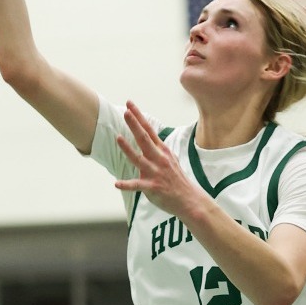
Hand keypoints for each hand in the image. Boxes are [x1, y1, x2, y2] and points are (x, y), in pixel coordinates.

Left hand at [112, 100, 204, 216]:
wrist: (189, 199)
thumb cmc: (176, 179)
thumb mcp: (169, 159)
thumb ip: (156, 149)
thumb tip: (146, 138)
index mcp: (162, 151)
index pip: (149, 130)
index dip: (139, 117)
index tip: (129, 104)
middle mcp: (159, 159)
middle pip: (144, 139)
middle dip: (134, 125)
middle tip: (126, 112)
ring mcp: (156, 172)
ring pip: (139, 159)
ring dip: (128, 149)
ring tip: (117, 138)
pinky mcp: (153, 187)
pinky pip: (137, 185)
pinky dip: (127, 184)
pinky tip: (116, 183)